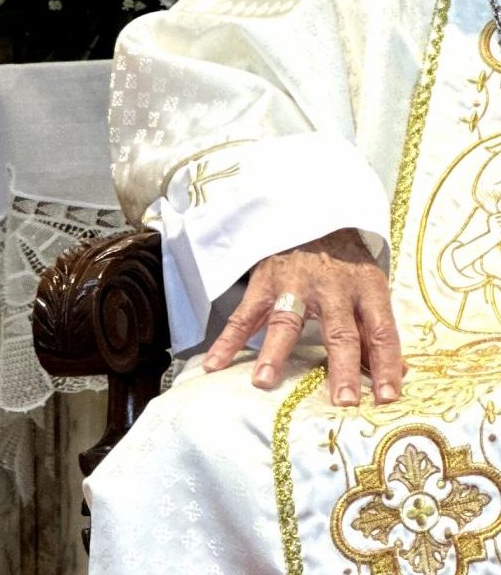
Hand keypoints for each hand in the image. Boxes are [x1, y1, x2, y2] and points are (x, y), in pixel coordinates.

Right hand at [201, 229, 401, 405]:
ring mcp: (294, 284)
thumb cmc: (344, 262)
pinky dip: (228, 340)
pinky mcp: (263, 283)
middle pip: (339, 332)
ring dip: (274, 353)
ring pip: (286, 322)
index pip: (382, 331)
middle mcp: (332, 287)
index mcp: (366, 288)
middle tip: (342, 400)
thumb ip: (375, 330)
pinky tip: (216, 363)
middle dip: (342, 368)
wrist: (309, 213)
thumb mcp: (368, 287)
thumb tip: (397, 375)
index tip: (387, 398)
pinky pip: (244, 315)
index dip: (386, 365)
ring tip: (264, 381)